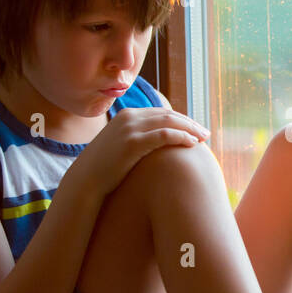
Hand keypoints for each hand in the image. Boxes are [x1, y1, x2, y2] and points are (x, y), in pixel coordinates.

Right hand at [73, 107, 209, 200]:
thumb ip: (136, 140)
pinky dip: (181, 136)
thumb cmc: (105, 169)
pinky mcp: (133, 142)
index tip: (195, 129)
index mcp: (127, 116)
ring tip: (203, 138)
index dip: (181, 120)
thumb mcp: (120, 148)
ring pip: (169, 122)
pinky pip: (164, 135)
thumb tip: (154, 146)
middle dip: (190, 122)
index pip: (161, 112)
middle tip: (205, 133)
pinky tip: (192, 144)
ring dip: (190, 129)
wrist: (86, 180)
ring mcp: (130, 128)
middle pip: (168, 114)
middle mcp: (129, 117)